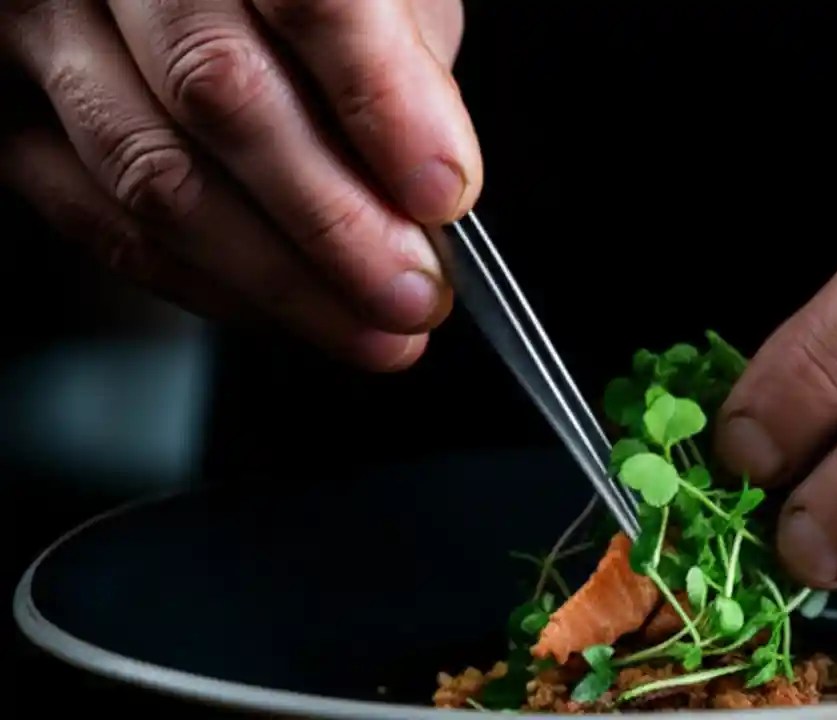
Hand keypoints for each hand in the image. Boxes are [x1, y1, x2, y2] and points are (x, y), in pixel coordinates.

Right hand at [0, 0, 480, 369]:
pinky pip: (95, 218)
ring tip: (369, 329)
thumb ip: (400, 67)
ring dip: (276, 278)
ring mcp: (46, 26)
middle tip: (411, 295)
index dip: (381, 103)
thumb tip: (428, 187)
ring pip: (151, 171)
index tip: (442, 193)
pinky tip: (280, 311)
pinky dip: (203, 284)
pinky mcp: (9, 105)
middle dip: (333, 222)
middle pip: (220, 90)